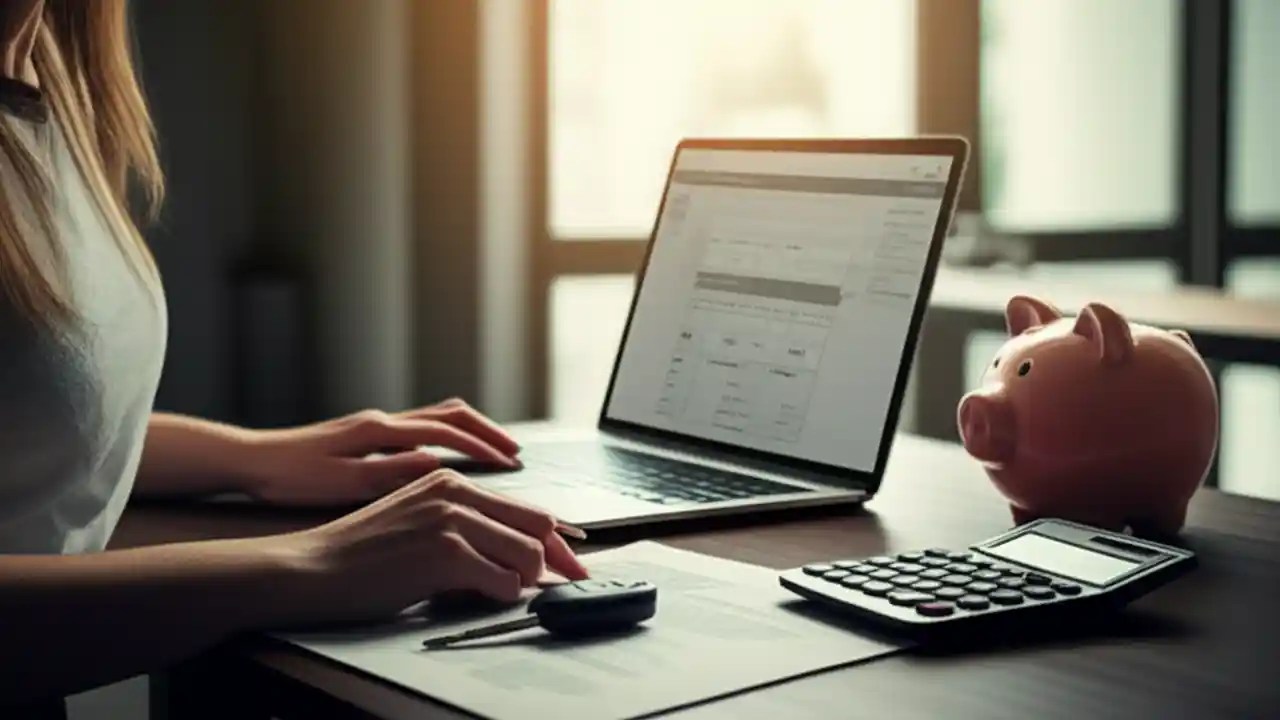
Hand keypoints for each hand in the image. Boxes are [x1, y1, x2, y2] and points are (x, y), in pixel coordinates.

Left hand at [241, 399, 520, 505]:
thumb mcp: (342, 483)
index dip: (482, 448)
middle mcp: (383, 421)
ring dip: (471, 429)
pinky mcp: (368, 433)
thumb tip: (438, 462)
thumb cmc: (290, 477)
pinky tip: (452, 453)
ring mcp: (376, 424)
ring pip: (438, 415)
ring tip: (495, 449)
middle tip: (515, 452)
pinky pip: (422, 426)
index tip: (510, 464)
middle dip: (487, 431)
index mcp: (380, 431)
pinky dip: (450, 435)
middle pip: (450, 413)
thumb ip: (392, 472)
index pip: (446, 433)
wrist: (252, 461)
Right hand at [282, 469, 588, 622]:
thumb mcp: (417, 520)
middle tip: (567, 581)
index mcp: (450, 481)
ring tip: (504, 590)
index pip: (524, 505)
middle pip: (538, 524)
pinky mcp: (444, 553)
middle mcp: (455, 492)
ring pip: (527, 553)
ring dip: (526, 580)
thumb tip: (511, 554)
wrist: (313, 567)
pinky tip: (483, 596)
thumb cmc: (361, 553)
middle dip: (558, 558)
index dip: (556, 537)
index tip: (571, 558)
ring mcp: (451, 520)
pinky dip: (502, 595)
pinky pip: (503, 581)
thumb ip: (463, 525)